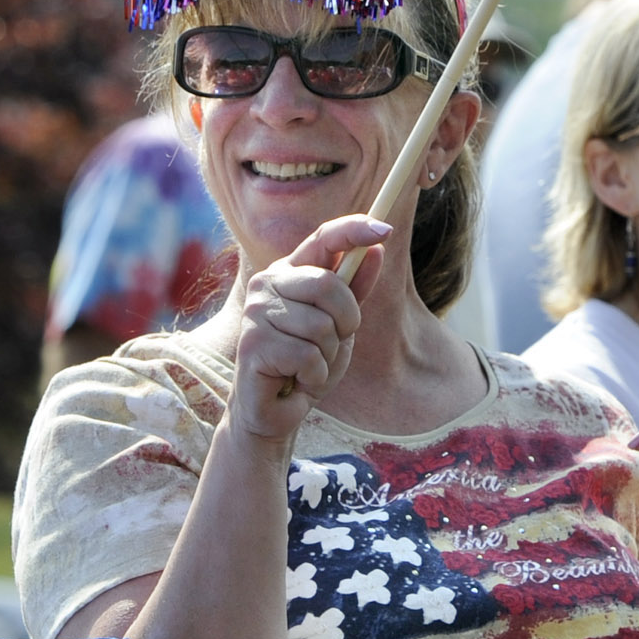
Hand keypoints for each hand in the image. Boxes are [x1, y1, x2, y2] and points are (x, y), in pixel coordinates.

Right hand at [226, 214, 389, 448]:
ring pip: (322, 326)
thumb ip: (355, 289)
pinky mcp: (253, 344)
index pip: (323, 237)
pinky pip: (308, 356)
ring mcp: (256, 312)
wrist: (272, 409)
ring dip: (327, 356)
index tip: (385, 230)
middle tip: (331, 344)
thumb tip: (376, 249)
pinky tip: (296, 379)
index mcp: (290, 272)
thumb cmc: (305, 363)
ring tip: (307, 365)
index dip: (354, 229)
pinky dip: (314, 375)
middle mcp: (267, 283)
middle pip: (329, 286)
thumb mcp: (340, 325)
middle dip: (345, 322)